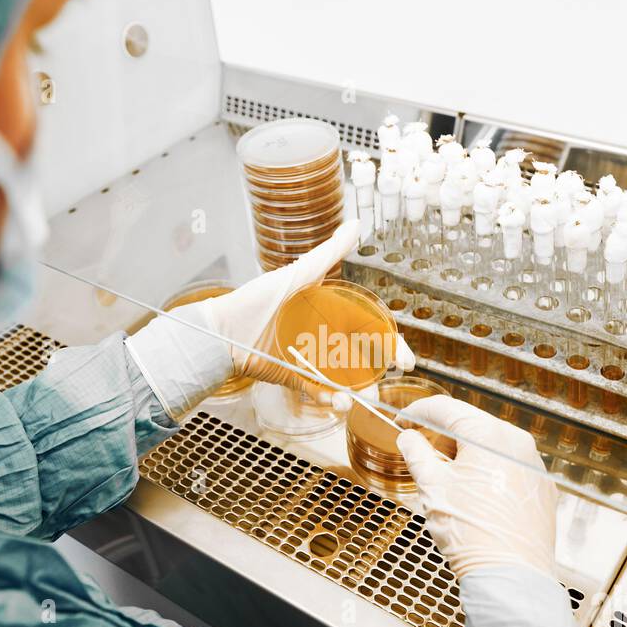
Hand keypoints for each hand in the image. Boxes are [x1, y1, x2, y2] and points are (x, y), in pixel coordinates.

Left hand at [202, 219, 413, 406]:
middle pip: (361, 359)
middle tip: (384, 386)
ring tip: (356, 399)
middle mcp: (325, 337)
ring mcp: (312, 359)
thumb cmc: (258, 299)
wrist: (223, 331)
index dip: (389, 346)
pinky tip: (339, 403)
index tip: (403, 362)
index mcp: (331, 313)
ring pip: (343, 380)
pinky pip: (319, 391)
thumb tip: (356, 223)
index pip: (369, 331)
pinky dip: (330, 399)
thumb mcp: (298, 275)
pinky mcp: (296, 377)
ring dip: (354, 391)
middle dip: (375, 374)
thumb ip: (329, 253)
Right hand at [395, 395, 558, 579]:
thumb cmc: (472, 533)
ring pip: (492, 447)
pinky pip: (509, 469)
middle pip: (471, 426)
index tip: (402, 422)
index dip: (417, 413)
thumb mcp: (432, 488)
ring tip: (447, 480)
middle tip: (421, 452)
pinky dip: (488, 473)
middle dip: (442, 436)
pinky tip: (474, 496)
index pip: (445, 409)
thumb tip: (409, 439)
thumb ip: (417, 454)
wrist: (510, 576)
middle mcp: (517, 443)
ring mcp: (533, 466)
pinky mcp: (541, 489)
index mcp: (488, 435)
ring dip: (466, 456)